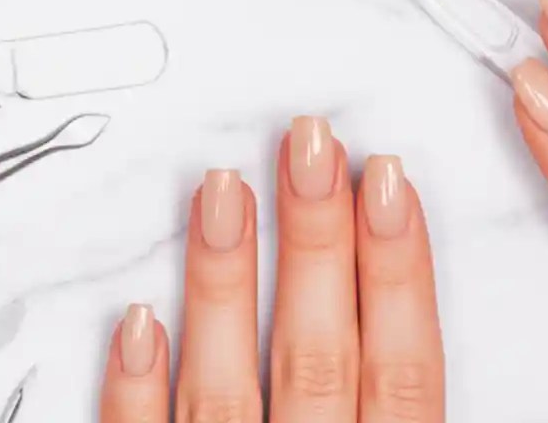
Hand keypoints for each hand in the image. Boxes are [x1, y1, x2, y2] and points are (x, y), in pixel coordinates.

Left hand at [98, 118, 444, 422]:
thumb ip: (405, 405)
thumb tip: (411, 323)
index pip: (403, 369)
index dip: (400, 271)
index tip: (389, 184)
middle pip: (318, 355)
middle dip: (317, 242)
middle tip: (311, 150)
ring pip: (226, 389)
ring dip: (226, 284)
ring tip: (223, 190)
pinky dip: (137, 391)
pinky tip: (137, 321)